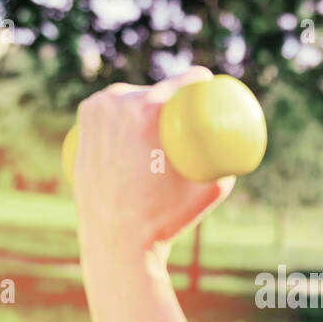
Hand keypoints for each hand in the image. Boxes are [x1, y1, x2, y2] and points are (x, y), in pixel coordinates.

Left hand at [70, 66, 235, 261]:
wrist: (116, 241)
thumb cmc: (167, 219)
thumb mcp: (211, 189)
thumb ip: (228, 165)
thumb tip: (239, 151)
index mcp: (146, 110)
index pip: (184, 80)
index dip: (200, 80)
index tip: (209, 90)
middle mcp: (117, 103)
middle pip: (156, 88)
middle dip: (172, 97)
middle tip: (186, 116)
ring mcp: (95, 110)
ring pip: (131, 97)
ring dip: (146, 102)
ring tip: (161, 120)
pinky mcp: (83, 122)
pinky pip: (109, 107)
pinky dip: (120, 108)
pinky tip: (129, 110)